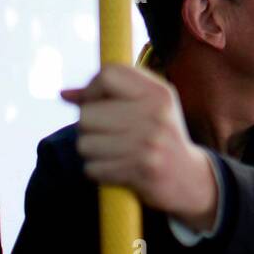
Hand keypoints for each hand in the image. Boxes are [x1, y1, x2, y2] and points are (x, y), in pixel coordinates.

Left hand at [62, 65, 217, 230]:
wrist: (189, 178)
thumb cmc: (159, 137)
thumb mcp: (146, 108)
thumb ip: (108, 96)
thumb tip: (64, 94)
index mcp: (159, 92)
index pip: (108, 74)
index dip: (93, 89)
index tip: (99, 103)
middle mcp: (156, 114)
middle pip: (87, 113)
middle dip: (87, 128)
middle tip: (107, 135)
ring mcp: (150, 142)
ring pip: (85, 143)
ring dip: (91, 152)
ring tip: (112, 152)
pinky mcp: (142, 170)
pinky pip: (93, 168)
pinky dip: (98, 171)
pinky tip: (117, 168)